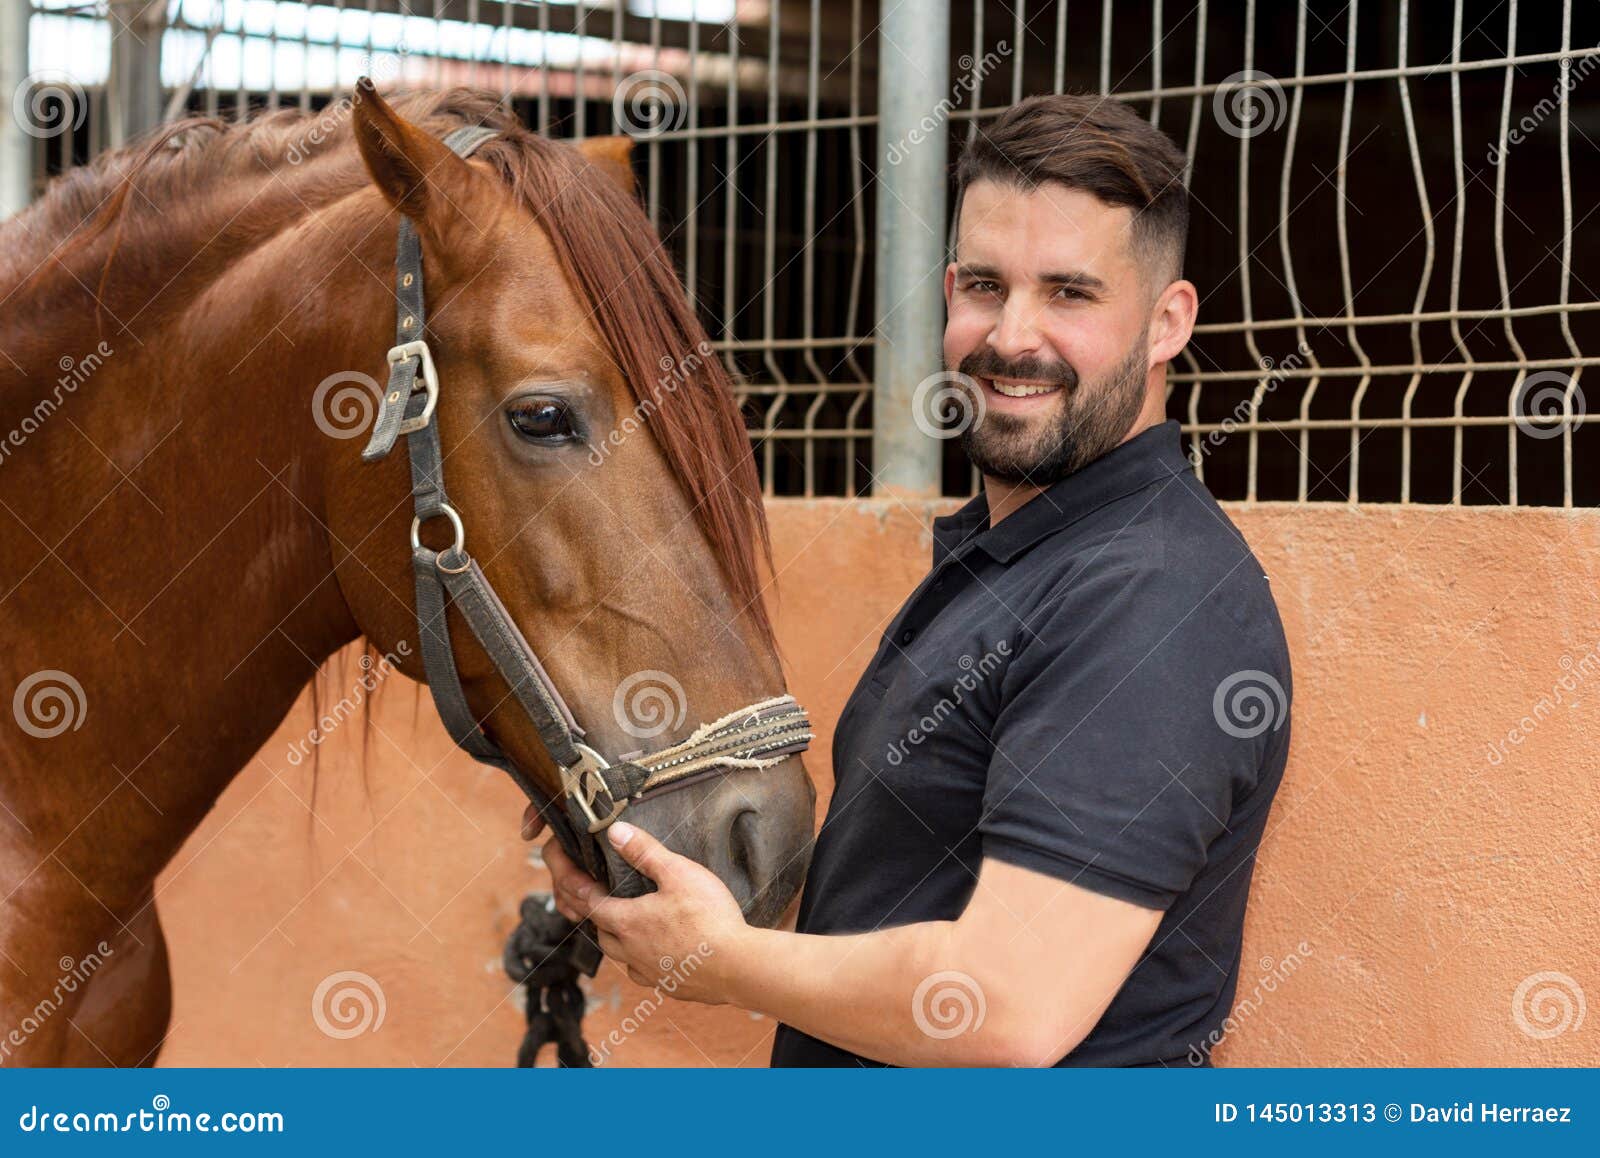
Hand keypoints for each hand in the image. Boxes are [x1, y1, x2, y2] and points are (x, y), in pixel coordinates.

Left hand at [538, 821, 750, 1004]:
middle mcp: (629, 951)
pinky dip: (639, 956)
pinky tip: (652, 951)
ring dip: (614, 935)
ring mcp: (647, 972)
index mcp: (625, 921)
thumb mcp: (678, 873)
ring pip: (618, 953)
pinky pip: (642, 970)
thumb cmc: (709, 919)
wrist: (737, 968)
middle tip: (590, 891)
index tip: (564, 867)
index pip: (586, 899)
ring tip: (620, 919)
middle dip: (590, 909)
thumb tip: (615, 831)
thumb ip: (645, 852)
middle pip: (597, 928)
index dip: (571, 881)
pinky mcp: (668, 986)